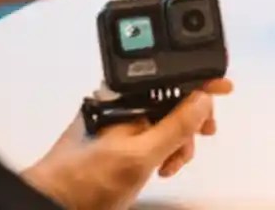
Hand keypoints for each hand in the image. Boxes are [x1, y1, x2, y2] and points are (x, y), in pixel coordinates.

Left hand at [22, 78, 233, 209]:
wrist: (51, 207)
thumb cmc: (83, 183)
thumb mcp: (141, 156)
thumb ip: (175, 126)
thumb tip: (202, 100)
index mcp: (124, 99)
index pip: (171, 79)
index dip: (200, 82)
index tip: (224, 87)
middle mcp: (121, 107)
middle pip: (172, 101)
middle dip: (192, 120)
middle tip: (205, 134)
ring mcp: (119, 125)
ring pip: (165, 123)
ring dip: (178, 142)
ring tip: (173, 164)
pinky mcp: (117, 143)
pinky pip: (152, 138)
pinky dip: (164, 151)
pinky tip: (162, 168)